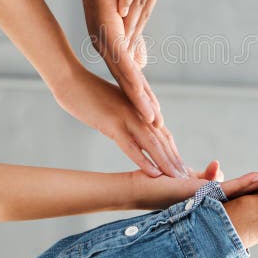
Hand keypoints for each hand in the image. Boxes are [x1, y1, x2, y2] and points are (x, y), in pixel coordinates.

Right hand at [53, 66, 187, 177]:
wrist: (69, 79)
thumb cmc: (87, 92)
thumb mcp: (113, 104)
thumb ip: (127, 114)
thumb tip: (132, 127)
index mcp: (139, 108)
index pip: (161, 132)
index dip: (173, 151)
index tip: (182, 167)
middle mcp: (137, 112)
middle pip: (162, 138)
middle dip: (175, 160)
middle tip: (188, 178)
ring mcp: (126, 117)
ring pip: (152, 143)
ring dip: (166, 162)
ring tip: (178, 178)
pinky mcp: (111, 122)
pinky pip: (130, 145)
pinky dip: (143, 159)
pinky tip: (153, 173)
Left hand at [74, 0, 159, 123]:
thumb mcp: (128, 13)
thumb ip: (134, 38)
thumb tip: (140, 61)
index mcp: (110, 44)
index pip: (129, 77)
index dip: (143, 98)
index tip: (157, 118)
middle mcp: (104, 46)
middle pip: (126, 84)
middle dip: (143, 107)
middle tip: (157, 128)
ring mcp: (103, 39)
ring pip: (124, 77)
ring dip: (139, 100)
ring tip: (154, 121)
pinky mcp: (105, 28)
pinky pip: (122, 59)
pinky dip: (133, 78)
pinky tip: (143, 93)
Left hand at [130, 161, 257, 210]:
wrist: (139, 187)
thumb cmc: (162, 182)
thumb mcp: (189, 176)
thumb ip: (206, 175)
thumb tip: (218, 165)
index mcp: (215, 194)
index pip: (246, 187)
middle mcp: (215, 200)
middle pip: (250, 190)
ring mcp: (209, 199)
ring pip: (242, 190)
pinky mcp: (199, 194)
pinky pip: (225, 189)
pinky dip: (243, 183)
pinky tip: (257, 177)